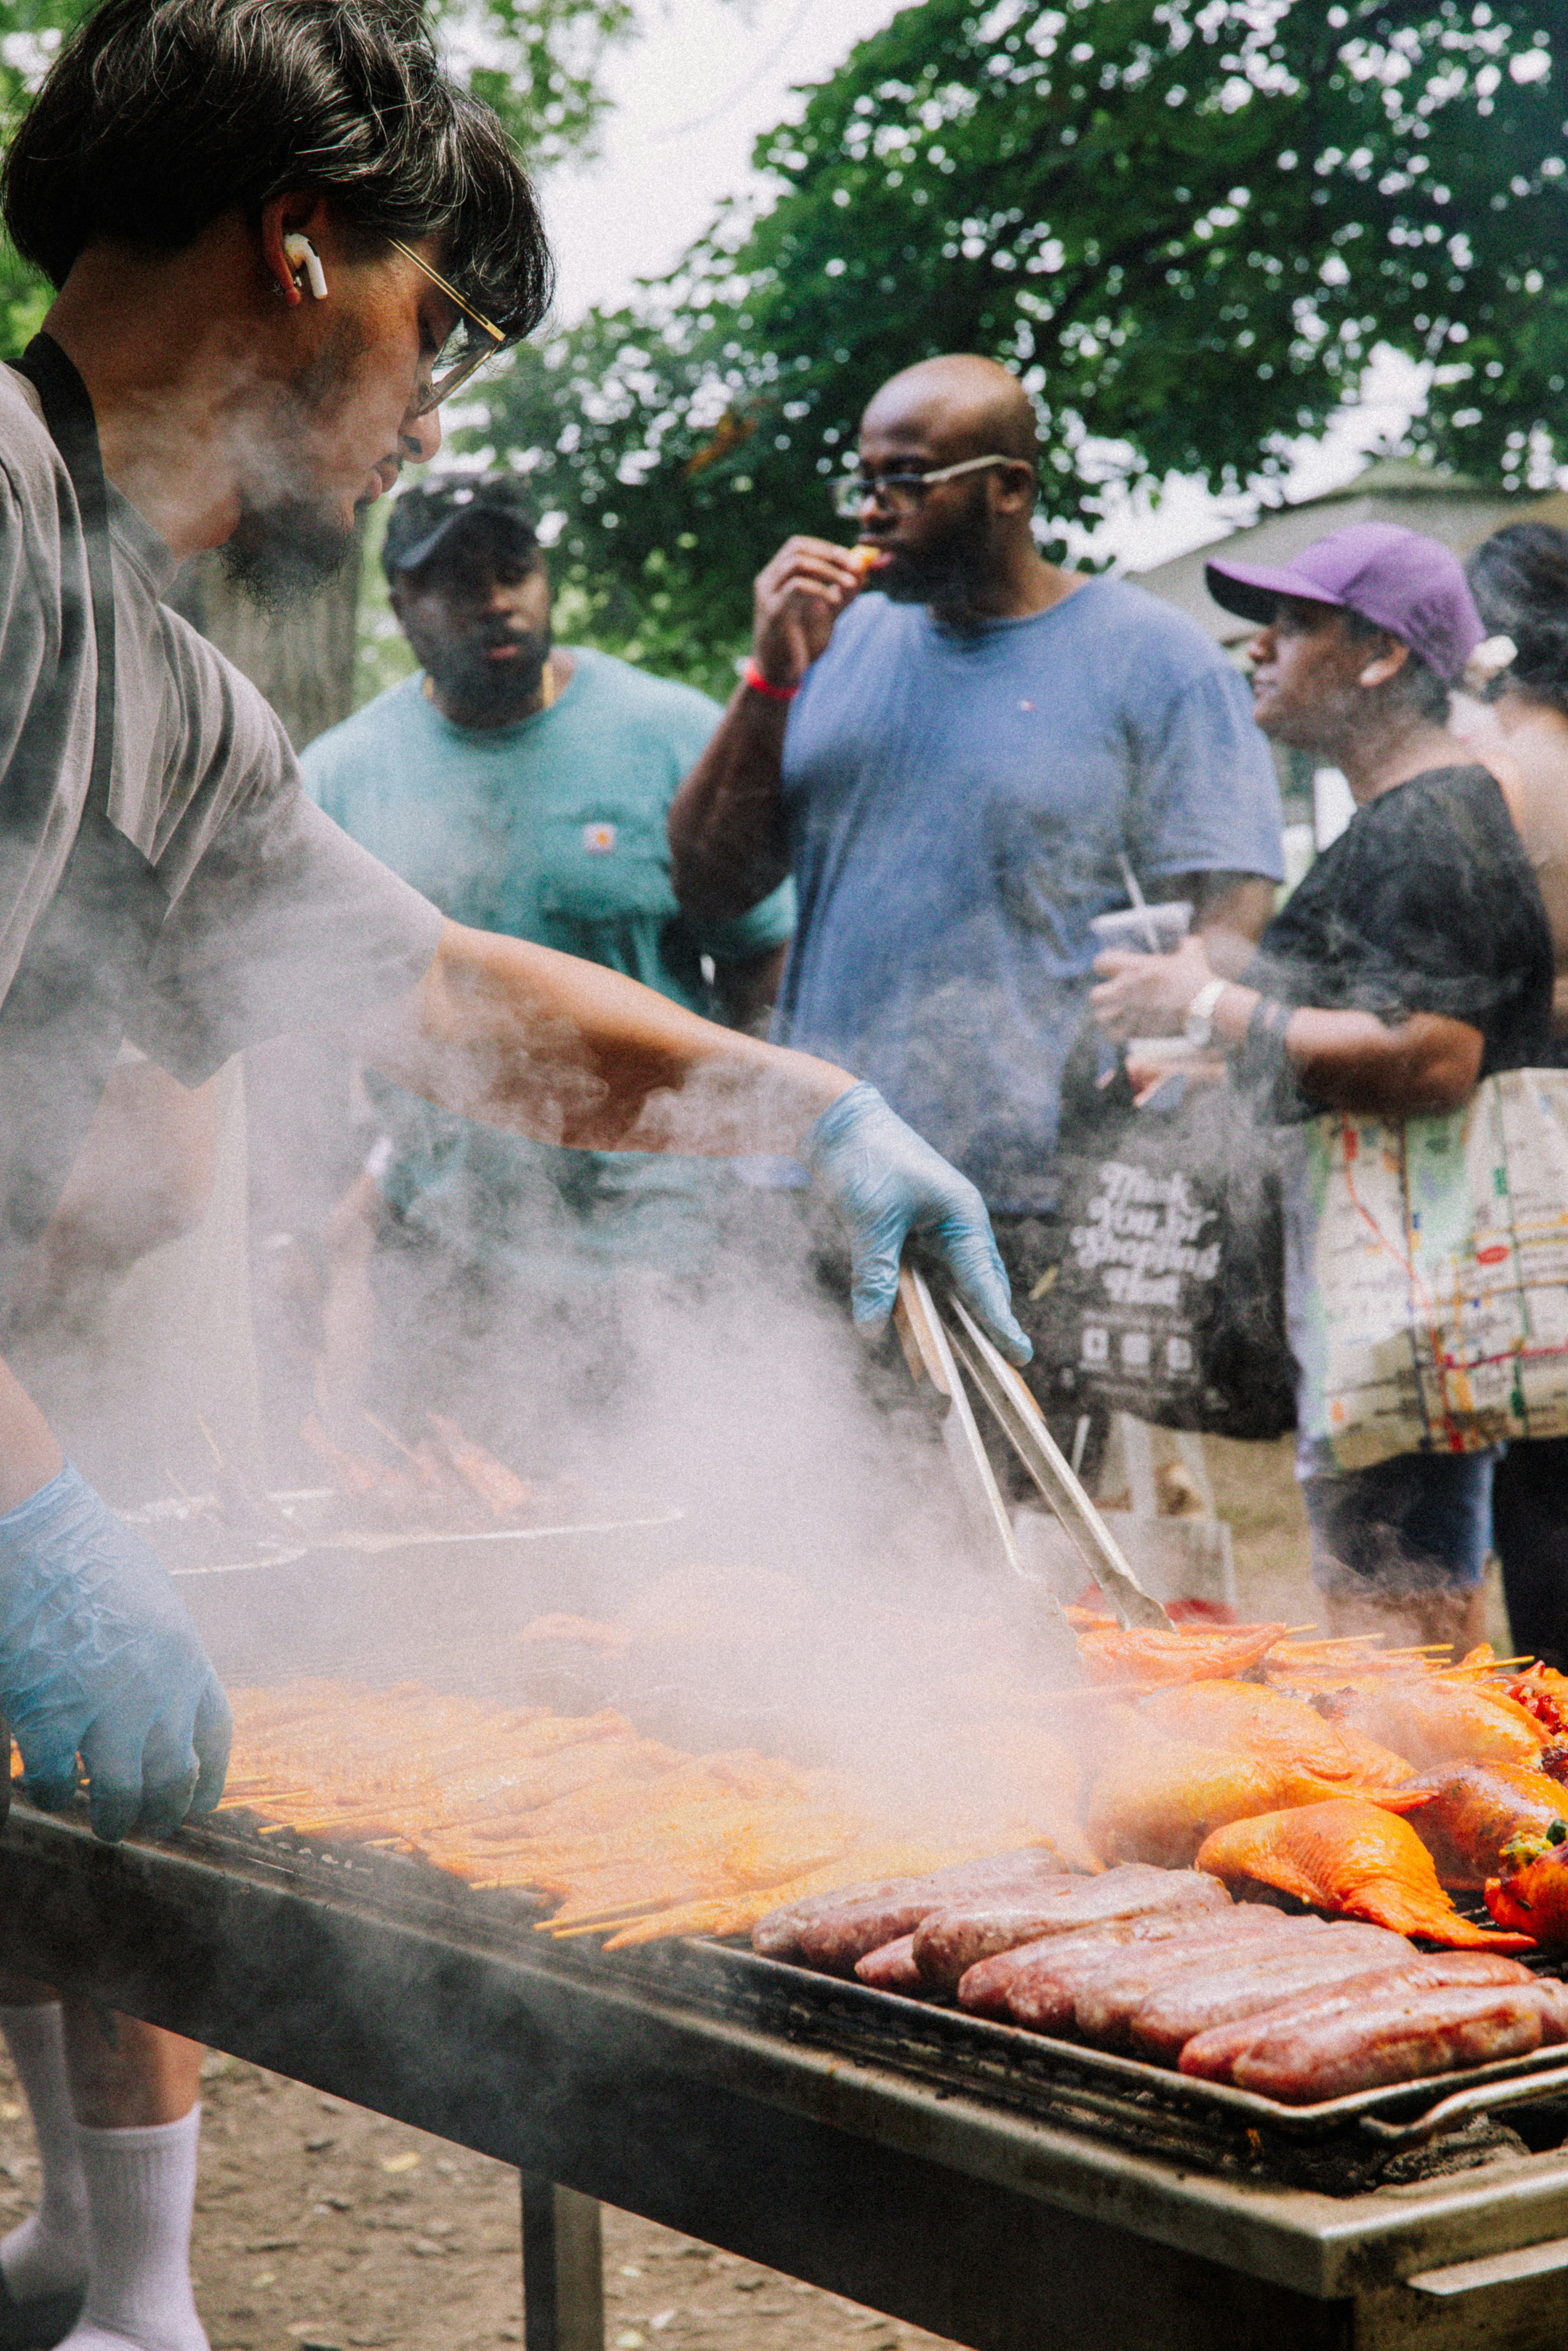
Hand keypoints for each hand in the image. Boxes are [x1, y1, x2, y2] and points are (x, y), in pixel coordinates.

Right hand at [0, 1464, 231, 1841]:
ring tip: (107, 1826)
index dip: (210, 1777)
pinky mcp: (51, 1716)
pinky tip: (48, 1790)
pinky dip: (52, 1793)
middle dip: (165, 1811)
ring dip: (114, 1817)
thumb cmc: (89, 1557)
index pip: (215, 1734)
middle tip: (151, 1825)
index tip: (200, 1802)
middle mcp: (157, 1688)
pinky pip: (56, 1781)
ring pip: (122, 1793)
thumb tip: (167, 1693)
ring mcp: (105, 1705)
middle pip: (174, 1775)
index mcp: (186, 1655)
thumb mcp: (152, 1602)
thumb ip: (164, 1652)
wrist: (40, 1534)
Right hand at [752, 536, 865, 688]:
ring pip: (797, 563)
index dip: (826, 548)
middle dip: (830, 554)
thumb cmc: (800, 644)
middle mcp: (767, 581)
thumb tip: (863, 571)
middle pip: (796, 549)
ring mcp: (767, 595)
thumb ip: (842, 594)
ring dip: (829, 571)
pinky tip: (834, 601)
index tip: (851, 560)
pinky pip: (797, 587)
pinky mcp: (773, 612)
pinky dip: (821, 589)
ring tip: (851, 585)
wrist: (779, 675)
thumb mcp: (826, 614)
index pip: (798, 546)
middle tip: (855, 567)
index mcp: (776, 578)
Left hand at [803, 1083, 1030, 1363]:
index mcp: (962, 1216)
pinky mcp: (913, 1240)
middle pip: (978, 1289)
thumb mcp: (869, 1219)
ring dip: (949, 1329)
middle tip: (1005, 1373)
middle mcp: (957, 1228)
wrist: (842, 1126)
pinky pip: (922, 1286)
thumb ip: (874, 1272)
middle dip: (985, 1331)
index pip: (984, 1278)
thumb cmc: (865, 1160)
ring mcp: (937, 1234)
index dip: (999, 1321)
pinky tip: (917, 1347)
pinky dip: (919, 1314)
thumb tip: (871, 1325)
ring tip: (954, 1375)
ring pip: (952, 1292)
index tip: (1018, 1354)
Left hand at [1090, 932, 1216, 1044]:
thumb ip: (1186, 944)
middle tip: (1113, 995)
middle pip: (1095, 996)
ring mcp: (1130, 1012)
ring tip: (1117, 1014)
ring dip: (1107, 1016)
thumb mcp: (1192, 954)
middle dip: (1102, 996)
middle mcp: (1126, 991)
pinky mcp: (1137, 1030)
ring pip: (1100, 1018)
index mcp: (1134, 967)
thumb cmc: (1197, 978)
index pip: (1100, 963)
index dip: (1103, 965)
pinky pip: (1114, 1036)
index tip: (1111, 968)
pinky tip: (1126, 1028)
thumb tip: (1187, 941)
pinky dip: (1116, 1033)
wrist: (1204, 1007)